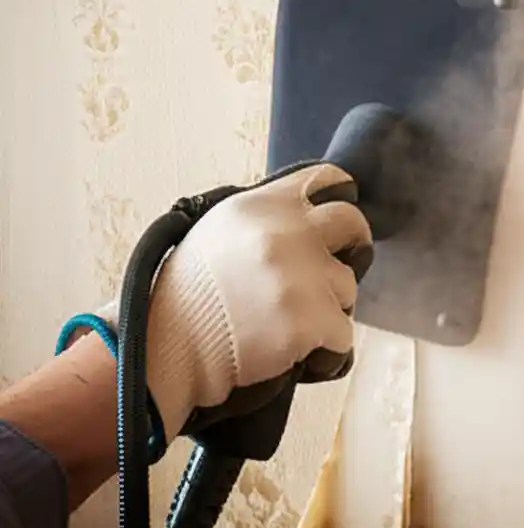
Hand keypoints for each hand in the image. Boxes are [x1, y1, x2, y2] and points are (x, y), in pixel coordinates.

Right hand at [119, 164, 372, 441]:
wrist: (166, 349)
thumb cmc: (189, 296)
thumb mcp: (218, 230)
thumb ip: (265, 217)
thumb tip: (308, 215)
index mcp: (264, 204)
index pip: (328, 178)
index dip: (339, 199)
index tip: (335, 222)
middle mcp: (289, 231)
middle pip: (353, 224)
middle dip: (351, 246)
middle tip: (329, 272)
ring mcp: (304, 275)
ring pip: (348, 287)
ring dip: (329, 306)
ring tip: (286, 320)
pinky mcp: (313, 319)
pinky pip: (344, 333)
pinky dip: (327, 348)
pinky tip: (294, 349)